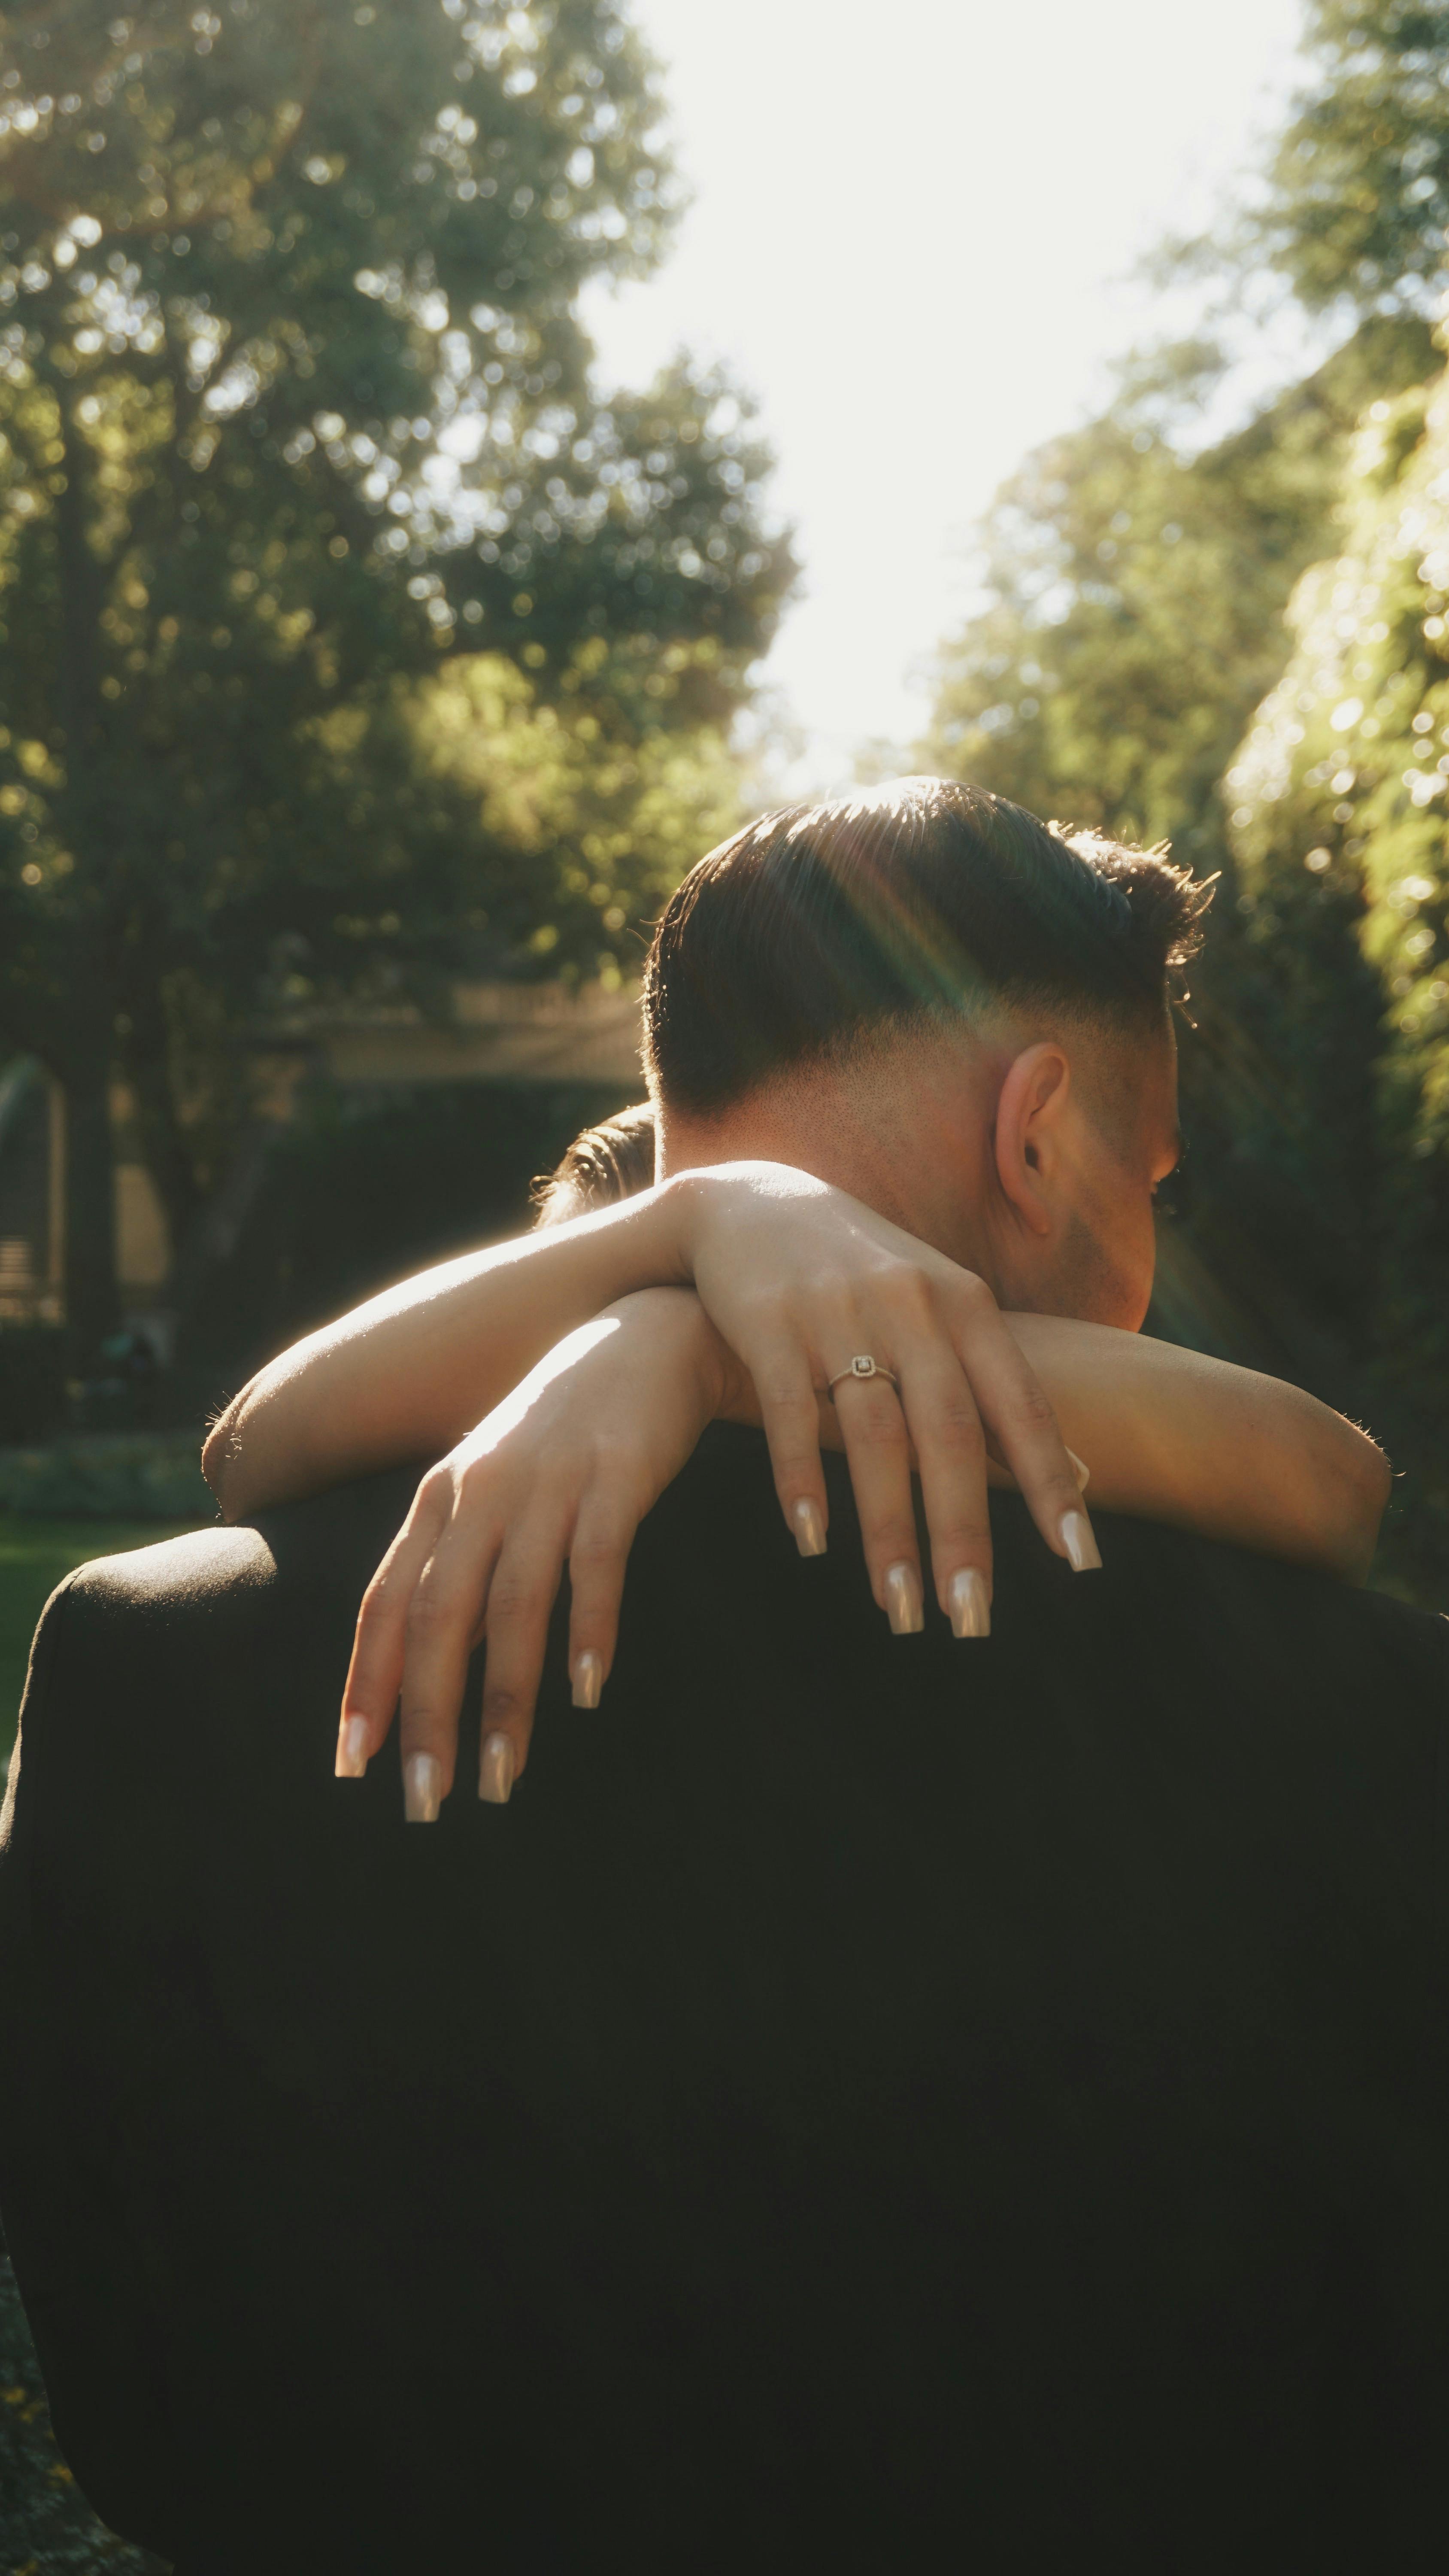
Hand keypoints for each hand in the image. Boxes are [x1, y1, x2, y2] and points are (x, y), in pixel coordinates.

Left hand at [336, 1290, 732, 1814]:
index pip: (385, 1602)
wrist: (648, 1335)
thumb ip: (462, 1562)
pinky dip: (588, 1630)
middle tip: (424, 1801)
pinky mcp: (616, 1474)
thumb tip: (437, 1666)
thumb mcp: (496, 1487)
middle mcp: (480, 1489)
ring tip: (502, 1778)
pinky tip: (586, 1693)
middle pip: (437, 1615)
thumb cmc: (565, 1429)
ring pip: (512, 1604)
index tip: (353, 1763)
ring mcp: (548, 1480)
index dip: (366, 1683)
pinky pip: (597, 1563)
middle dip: (425, 1714)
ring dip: (505, 1699)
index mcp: (441, 1496)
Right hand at [676, 1162, 1096, 1631]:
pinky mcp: (767, 1323)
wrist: (746, 1202)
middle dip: (963, 1535)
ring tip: (898, 1611)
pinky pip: (790, 1414)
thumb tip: (1080, 1474)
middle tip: (973, 1620)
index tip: (1080, 1563)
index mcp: (963, 1303)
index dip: (1052, 1484)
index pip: (1020, 1405)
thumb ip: (995, 1381)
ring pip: (874, 1436)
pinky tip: (813, 1542)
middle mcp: (910, 1305)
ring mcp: (837, 1311)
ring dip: (888, 1531)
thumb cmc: (861, 1272)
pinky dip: (801, 1481)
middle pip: (949, 1435)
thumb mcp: (939, 1304)